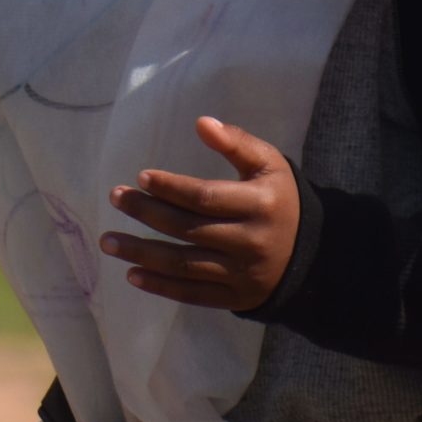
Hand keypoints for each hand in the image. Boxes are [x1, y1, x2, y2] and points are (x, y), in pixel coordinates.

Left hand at [101, 118, 299, 310]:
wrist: (313, 254)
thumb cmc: (279, 199)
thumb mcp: (269, 165)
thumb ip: (237, 143)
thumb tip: (202, 123)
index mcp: (260, 205)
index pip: (206, 197)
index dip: (170, 188)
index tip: (140, 177)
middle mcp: (250, 242)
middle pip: (188, 229)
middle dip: (147, 214)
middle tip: (116, 198)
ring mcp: (241, 274)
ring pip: (184, 265)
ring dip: (141, 253)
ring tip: (108, 241)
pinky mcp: (235, 299)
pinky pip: (192, 294)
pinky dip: (160, 287)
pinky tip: (132, 275)